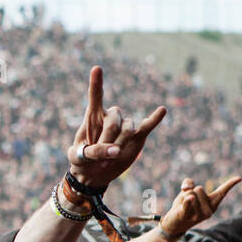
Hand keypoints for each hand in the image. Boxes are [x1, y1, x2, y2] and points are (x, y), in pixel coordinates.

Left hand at [67, 66, 166, 190]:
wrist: (93, 173)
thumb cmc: (81, 161)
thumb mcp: (78, 157)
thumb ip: (94, 152)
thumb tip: (115, 151)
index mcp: (93, 117)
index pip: (96, 96)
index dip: (96, 83)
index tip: (96, 68)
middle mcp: (111, 118)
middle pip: (114, 120)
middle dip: (107, 139)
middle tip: (98, 158)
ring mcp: (124, 126)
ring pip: (127, 129)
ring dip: (119, 144)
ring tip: (108, 160)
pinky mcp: (136, 137)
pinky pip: (147, 126)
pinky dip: (154, 119)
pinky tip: (162, 110)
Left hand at [159, 176, 241, 237]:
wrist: (174, 225)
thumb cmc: (184, 206)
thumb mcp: (188, 192)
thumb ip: (189, 183)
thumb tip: (187, 187)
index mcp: (212, 204)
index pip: (222, 192)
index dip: (230, 184)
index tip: (239, 177)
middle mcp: (208, 211)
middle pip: (199, 188)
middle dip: (189, 192)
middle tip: (187, 204)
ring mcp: (198, 215)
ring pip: (190, 193)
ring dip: (182, 197)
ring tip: (182, 207)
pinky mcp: (186, 216)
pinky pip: (188, 204)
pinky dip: (188, 201)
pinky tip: (190, 199)